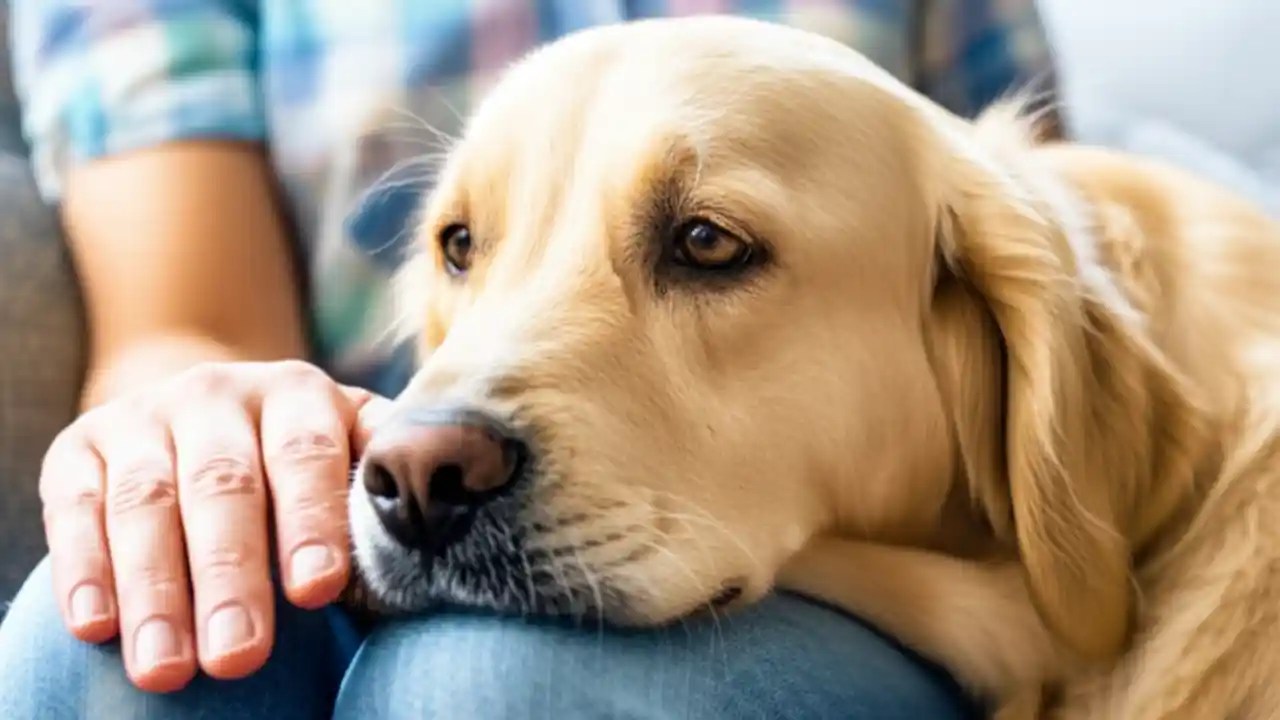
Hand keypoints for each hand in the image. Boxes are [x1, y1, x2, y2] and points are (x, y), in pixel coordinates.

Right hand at [39, 360, 388, 691]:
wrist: (200, 405)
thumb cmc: (299, 454)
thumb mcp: (348, 449)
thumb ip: (381, 482)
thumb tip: (439, 531)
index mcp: (299, 394)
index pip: (307, 455)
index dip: (312, 520)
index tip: (317, 589)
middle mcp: (219, 394)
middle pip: (224, 486)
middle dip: (231, 576)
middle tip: (239, 658)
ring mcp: (145, 416)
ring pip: (147, 503)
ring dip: (155, 592)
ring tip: (167, 669)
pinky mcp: (80, 448)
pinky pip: (75, 509)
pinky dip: (85, 568)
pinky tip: (95, 626)